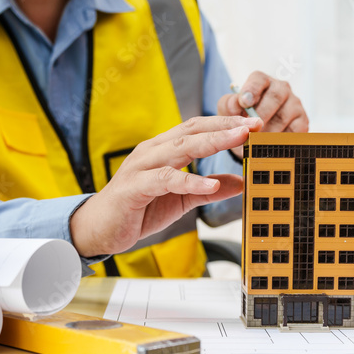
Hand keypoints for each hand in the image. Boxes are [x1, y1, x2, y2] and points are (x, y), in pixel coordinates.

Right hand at [69, 116, 260, 256]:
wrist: (99, 230)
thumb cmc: (137, 210)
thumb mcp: (180, 200)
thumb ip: (207, 190)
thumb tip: (239, 183)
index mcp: (162, 150)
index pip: (197, 128)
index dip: (225, 124)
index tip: (253, 124)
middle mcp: (152, 151)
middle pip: (192, 131)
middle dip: (225, 126)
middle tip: (253, 124)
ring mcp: (141, 167)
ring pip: (180, 148)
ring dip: (212, 142)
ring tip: (238, 141)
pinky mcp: (134, 187)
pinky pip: (165, 179)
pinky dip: (189, 179)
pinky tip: (211, 183)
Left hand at [217, 71, 307, 156]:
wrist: (253, 137)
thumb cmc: (241, 119)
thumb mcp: (229, 111)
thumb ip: (229, 104)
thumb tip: (237, 104)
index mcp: (262, 82)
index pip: (259, 79)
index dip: (252, 89)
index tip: (244, 102)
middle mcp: (281, 89)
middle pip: (275, 97)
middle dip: (260, 115)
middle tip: (250, 130)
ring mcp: (294, 104)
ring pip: (284, 116)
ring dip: (268, 131)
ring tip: (257, 142)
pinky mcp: (302, 121)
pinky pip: (295, 131)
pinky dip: (282, 140)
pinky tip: (271, 145)